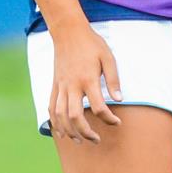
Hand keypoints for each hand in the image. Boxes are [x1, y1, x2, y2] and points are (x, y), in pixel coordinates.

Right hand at [47, 24, 122, 144]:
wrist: (68, 32)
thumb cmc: (91, 44)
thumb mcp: (108, 58)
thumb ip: (113, 80)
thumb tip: (120, 99)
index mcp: (88, 79)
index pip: (99, 106)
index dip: (109, 118)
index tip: (117, 122)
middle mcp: (72, 85)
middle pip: (75, 116)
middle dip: (86, 132)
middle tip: (97, 140)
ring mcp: (60, 86)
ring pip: (60, 115)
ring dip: (69, 131)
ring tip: (80, 141)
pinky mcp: (54, 85)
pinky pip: (51, 107)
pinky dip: (54, 122)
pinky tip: (60, 133)